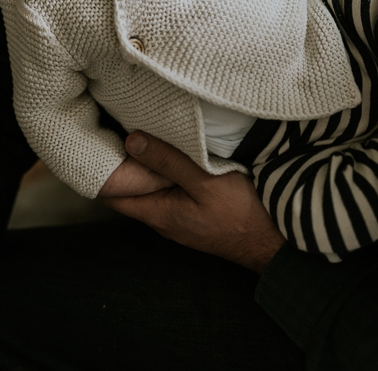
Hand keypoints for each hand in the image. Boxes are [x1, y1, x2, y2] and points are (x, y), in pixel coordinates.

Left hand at [101, 131, 285, 271]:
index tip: (99, 145)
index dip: (104, 172)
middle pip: (132, 193)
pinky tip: (175, 158)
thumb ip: (167, 161)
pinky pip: (172, 194)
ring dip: (148, 171)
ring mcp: (181, 221)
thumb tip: (130, 140)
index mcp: (158, 214)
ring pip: (153, 192)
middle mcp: (164, 221)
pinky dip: (167, 177)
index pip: (114, 196)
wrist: (278, 245)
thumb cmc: (243, 214)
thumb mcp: (204, 181)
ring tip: (144, 139)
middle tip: (119, 133)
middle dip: (124, 167)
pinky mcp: (196, 217)